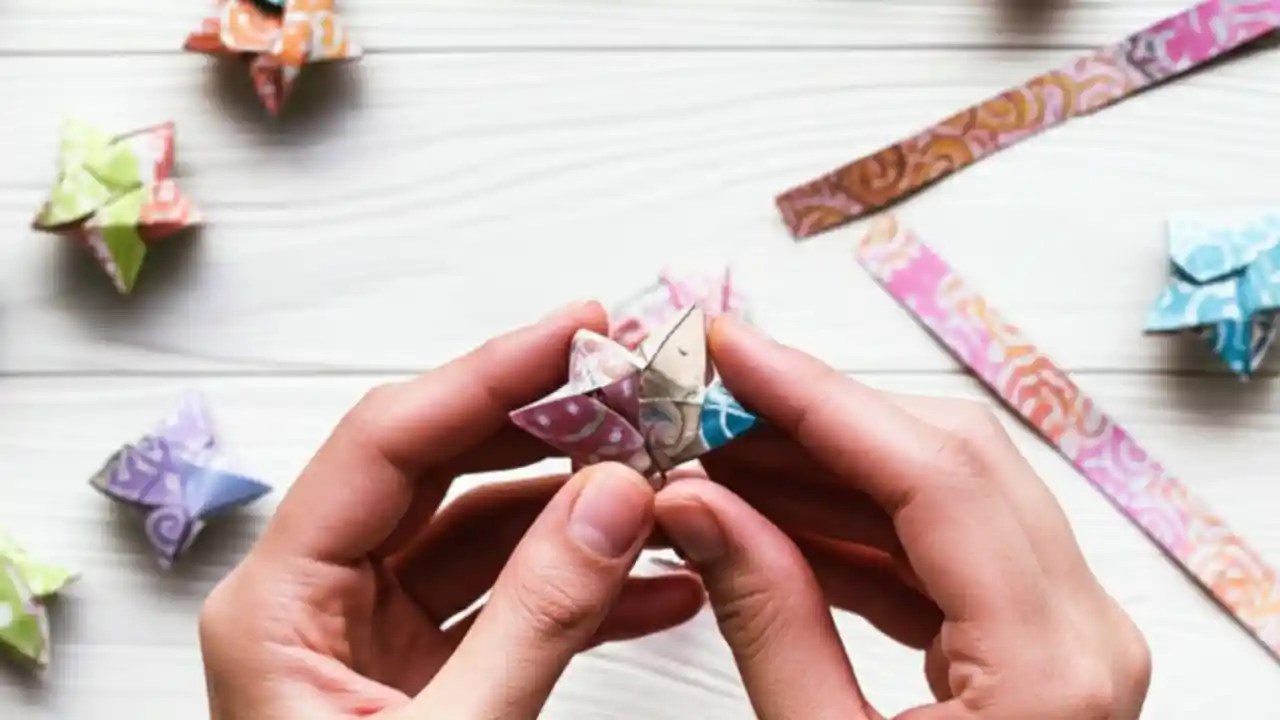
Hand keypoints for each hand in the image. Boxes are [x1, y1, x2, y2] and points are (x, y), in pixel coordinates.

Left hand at [199, 303, 703, 719]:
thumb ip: (538, 617)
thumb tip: (615, 499)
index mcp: (279, 605)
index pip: (390, 442)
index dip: (491, 374)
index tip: (581, 331)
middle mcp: (316, 603)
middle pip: (439, 471)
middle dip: (548, 431)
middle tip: (634, 392)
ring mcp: (371, 637)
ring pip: (484, 533)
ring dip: (579, 509)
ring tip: (665, 483)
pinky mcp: (421, 673)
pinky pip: (507, 600)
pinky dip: (584, 585)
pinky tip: (660, 580)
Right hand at [655, 317, 1151, 718]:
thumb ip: (765, 620)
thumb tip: (694, 503)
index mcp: (1053, 669)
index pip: (932, 475)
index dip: (817, 397)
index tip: (728, 349)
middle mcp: (1082, 634)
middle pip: (945, 464)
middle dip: (813, 420)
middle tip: (705, 400)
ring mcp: (1065, 638)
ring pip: (939, 500)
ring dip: (822, 472)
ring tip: (715, 459)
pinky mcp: (1031, 650)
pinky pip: (935, 557)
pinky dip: (848, 529)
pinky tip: (766, 519)